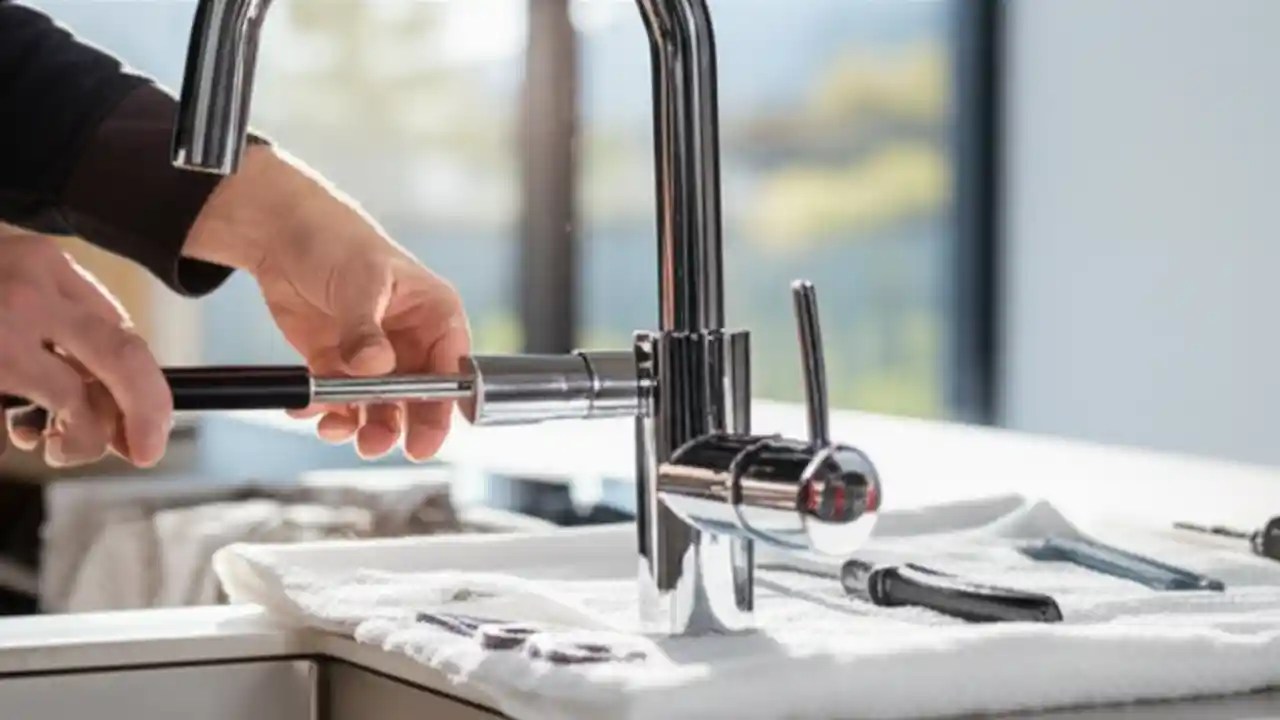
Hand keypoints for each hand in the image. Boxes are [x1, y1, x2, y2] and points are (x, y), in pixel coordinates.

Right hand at [0, 224, 170, 466]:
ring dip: (79, 440)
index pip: (120, 329)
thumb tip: (107, 390)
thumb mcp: (11, 278)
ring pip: (75, 402)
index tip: (144, 420)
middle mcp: (28, 291)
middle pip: (124, 357)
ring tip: (51, 444)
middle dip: (149, 410)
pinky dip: (32, 435)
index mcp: (44, 264)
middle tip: (148, 449)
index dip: (142, 384)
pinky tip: (17, 431)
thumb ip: (54, 315)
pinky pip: (22, 419)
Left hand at [185, 146, 469, 460]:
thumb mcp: (358, 280)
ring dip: (361, 425)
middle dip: (401, 425)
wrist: (279, 233)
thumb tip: (375, 366)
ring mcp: (375, 355)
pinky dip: (325, 411)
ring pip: (380, 407)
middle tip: (377, 445)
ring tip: (337, 429)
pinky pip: (340, 400)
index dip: (444, 404)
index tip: (427, 435)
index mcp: (434, 314)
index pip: (453, 367)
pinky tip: (307, 409)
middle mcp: (410, 340)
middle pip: (419, 398)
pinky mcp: (339, 363)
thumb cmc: (336, 239)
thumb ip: (365, 329)